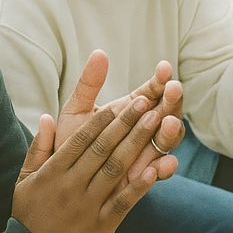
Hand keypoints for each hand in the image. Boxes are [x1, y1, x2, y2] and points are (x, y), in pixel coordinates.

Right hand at [13, 97, 182, 232]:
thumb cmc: (28, 215)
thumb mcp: (24, 179)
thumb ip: (38, 148)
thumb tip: (46, 117)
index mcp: (54, 172)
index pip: (81, 139)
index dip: (102, 120)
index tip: (120, 103)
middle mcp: (72, 185)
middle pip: (103, 148)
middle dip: (126, 123)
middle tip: (145, 103)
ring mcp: (88, 206)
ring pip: (116, 168)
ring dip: (137, 143)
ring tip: (155, 124)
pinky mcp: (102, 226)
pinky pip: (123, 202)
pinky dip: (139, 185)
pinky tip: (154, 168)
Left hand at [58, 51, 184, 183]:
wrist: (58, 178)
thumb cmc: (68, 141)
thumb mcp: (76, 110)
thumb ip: (88, 84)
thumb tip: (99, 52)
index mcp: (130, 111)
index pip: (152, 91)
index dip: (160, 80)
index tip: (163, 68)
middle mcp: (143, 131)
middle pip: (166, 113)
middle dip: (172, 101)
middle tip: (173, 89)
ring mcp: (144, 155)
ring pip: (166, 142)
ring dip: (171, 132)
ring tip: (170, 123)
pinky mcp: (139, 180)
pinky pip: (157, 174)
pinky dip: (163, 168)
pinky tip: (163, 163)